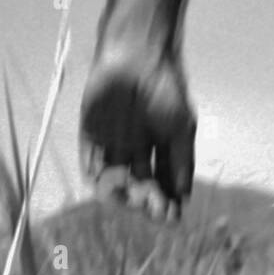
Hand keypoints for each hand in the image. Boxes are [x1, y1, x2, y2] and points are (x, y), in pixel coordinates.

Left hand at [79, 43, 196, 221]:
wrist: (136, 57)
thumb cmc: (165, 88)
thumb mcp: (182, 126)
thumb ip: (182, 160)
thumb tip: (184, 196)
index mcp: (159, 144)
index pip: (162, 181)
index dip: (167, 200)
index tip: (174, 218)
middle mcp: (135, 147)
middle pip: (139, 184)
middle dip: (148, 201)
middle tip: (155, 212)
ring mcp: (111, 142)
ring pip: (115, 178)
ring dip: (124, 195)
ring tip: (135, 203)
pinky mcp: (90, 135)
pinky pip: (90, 163)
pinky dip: (98, 179)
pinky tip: (109, 190)